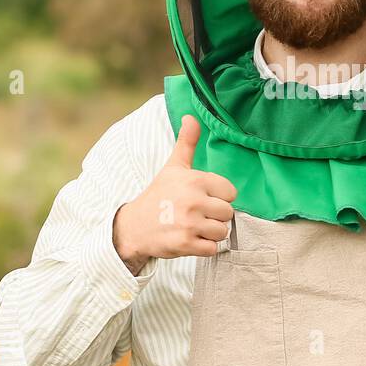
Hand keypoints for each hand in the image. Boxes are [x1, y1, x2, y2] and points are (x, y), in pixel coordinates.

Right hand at [112, 115, 236, 271]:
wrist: (134, 226)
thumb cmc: (158, 195)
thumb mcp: (173, 167)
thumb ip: (186, 142)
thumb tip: (191, 116)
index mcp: (194, 180)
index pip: (230, 192)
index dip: (219, 197)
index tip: (203, 197)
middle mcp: (193, 201)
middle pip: (228, 213)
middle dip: (215, 216)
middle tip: (197, 214)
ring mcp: (190, 223)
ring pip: (222, 232)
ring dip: (211, 233)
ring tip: (194, 227)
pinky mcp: (186, 244)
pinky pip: (212, 249)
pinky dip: (204, 247)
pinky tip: (190, 239)